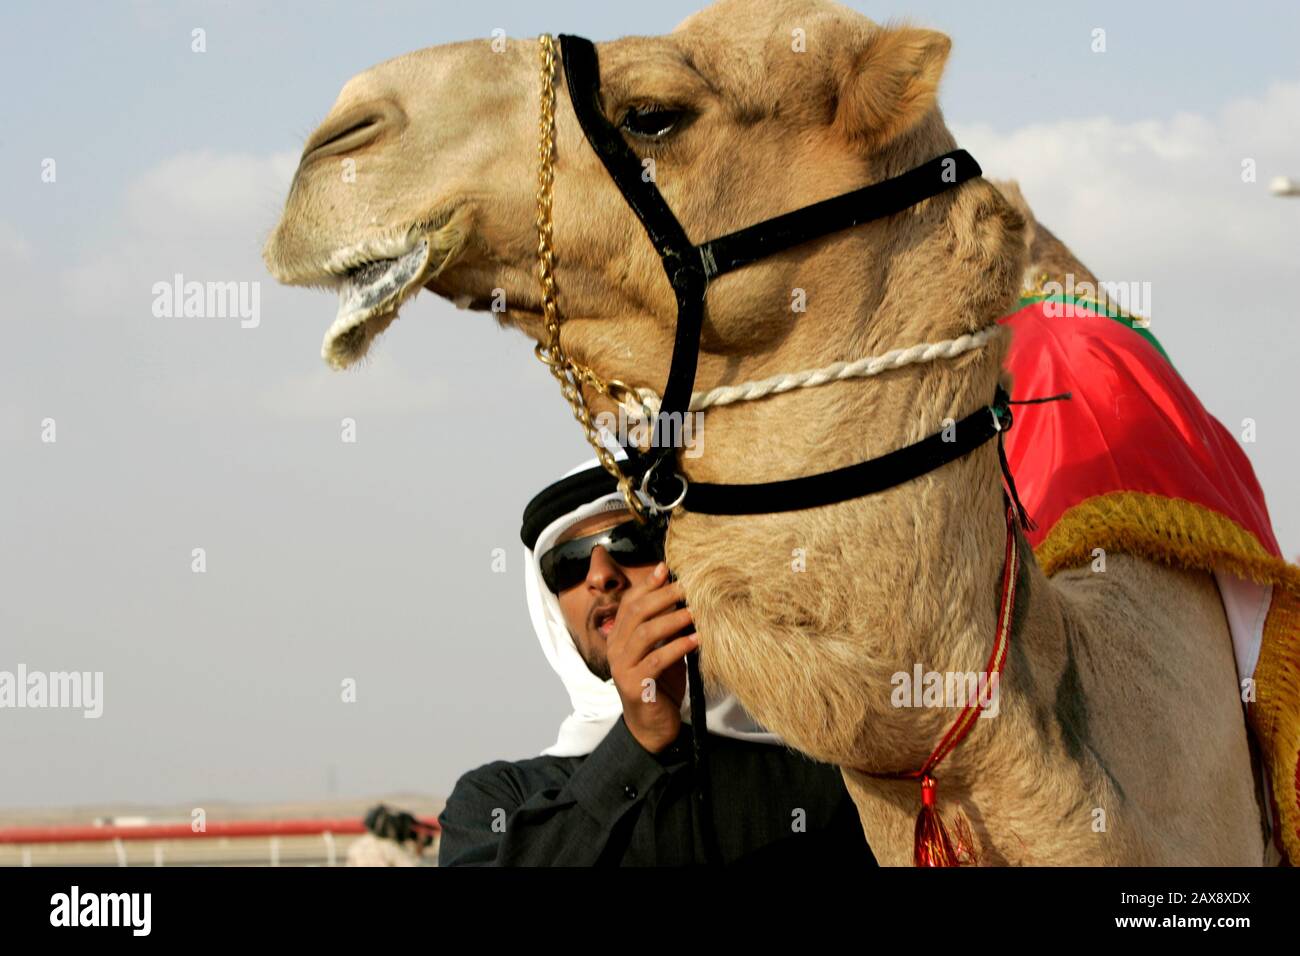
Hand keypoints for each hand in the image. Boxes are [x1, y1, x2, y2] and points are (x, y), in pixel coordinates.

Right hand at [606, 562, 697, 752]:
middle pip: (637, 612)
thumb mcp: (664, 650)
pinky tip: (697, 640)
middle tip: (689, 587)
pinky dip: (678, 647)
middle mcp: (616, 648)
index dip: (648, 585)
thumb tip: (686, 597)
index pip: (630, 602)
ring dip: (673, 619)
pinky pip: (657, 660)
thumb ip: (668, 627)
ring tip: (696, 612)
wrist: (652, 726)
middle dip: (663, 596)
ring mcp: (622, 667)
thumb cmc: (660, 684)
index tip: (667, 569)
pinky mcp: (635, 685)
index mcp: (619, 636)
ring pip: (645, 633)